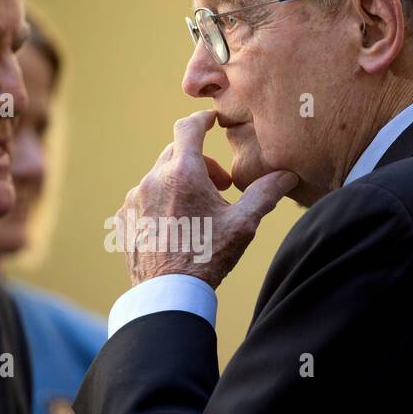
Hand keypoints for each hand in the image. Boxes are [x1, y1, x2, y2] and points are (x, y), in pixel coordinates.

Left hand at [114, 111, 297, 288]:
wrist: (168, 294)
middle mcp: (153, 179)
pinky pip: (144, 199)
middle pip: (176, 153)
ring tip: (197, 212)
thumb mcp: (242, 225)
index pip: (189, 127)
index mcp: (183, 172)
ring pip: (159, 178)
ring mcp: (135, 199)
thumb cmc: (207, 257)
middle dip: (200, 163)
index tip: (211, 121)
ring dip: (179, 185)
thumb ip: (264, 194)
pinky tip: (175, 227)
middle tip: (219, 188)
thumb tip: (287, 176)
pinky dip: (160, 204)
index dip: (203, 119)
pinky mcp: (125, 218)